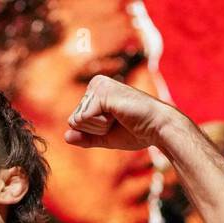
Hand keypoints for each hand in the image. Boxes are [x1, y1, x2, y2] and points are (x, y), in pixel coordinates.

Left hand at [64, 75, 181, 150]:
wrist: (157, 128)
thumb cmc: (136, 131)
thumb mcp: (106, 137)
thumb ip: (86, 137)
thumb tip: (66, 137)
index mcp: (96, 90)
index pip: (75, 120)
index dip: (93, 131)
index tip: (115, 125)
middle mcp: (95, 83)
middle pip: (74, 120)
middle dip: (94, 130)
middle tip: (118, 122)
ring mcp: (98, 86)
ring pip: (78, 119)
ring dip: (98, 127)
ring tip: (120, 118)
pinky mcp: (101, 92)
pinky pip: (84, 118)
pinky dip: (100, 125)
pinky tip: (119, 116)